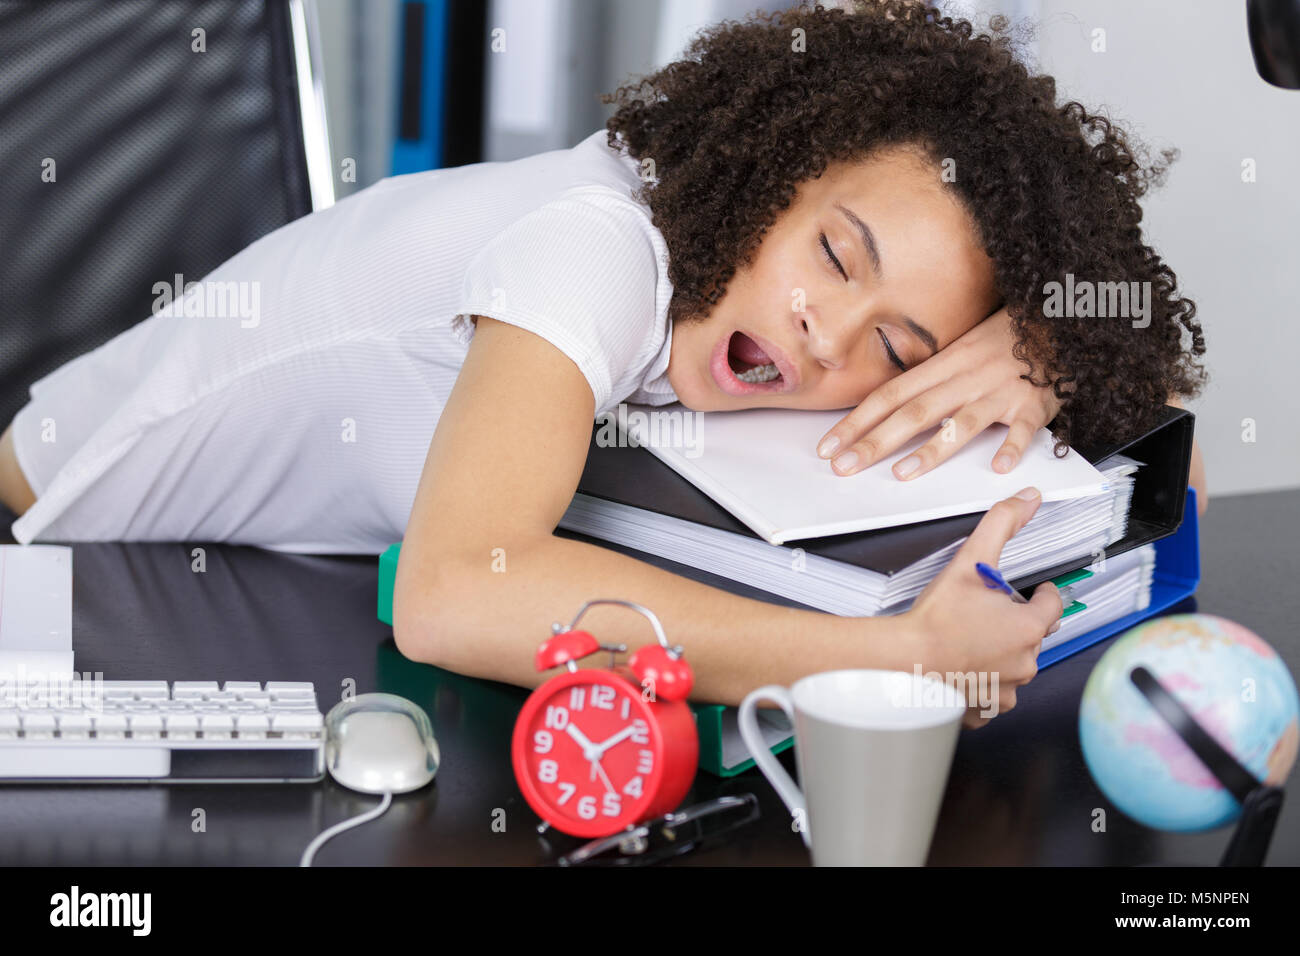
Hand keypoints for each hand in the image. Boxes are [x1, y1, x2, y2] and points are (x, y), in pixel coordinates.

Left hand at [816, 307, 1060, 479]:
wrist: (1059, 318)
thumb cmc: (1006, 339)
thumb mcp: (960, 352)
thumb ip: (928, 381)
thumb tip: (884, 409)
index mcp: (944, 364)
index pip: (889, 395)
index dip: (856, 421)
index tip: (828, 446)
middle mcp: (966, 376)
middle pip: (914, 411)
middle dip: (875, 441)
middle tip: (844, 466)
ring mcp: (1000, 390)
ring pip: (961, 421)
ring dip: (931, 450)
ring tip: (902, 474)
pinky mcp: (1035, 403)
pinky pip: (1023, 427)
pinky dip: (1012, 446)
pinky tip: (998, 467)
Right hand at [899, 487, 1062, 728]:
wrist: (903, 662)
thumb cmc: (936, 619)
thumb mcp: (970, 562)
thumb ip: (1001, 525)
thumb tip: (1028, 498)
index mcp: (1028, 628)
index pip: (1052, 606)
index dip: (1040, 594)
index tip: (1031, 591)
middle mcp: (1025, 663)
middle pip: (1031, 636)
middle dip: (1014, 623)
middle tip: (983, 613)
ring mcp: (1006, 690)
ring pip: (1013, 666)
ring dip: (999, 654)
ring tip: (969, 640)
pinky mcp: (985, 710)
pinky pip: (993, 695)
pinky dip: (982, 684)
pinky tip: (961, 668)